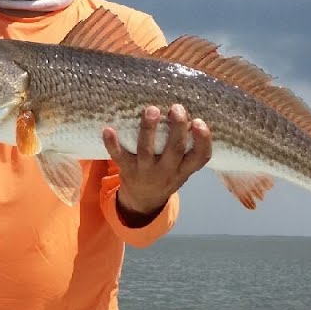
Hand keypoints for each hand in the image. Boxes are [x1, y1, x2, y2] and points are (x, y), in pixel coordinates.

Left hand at [102, 104, 212, 226]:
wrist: (143, 201)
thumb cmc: (167, 174)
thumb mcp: (183, 168)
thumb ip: (188, 147)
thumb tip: (190, 113)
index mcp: (184, 169)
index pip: (200, 157)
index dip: (202, 140)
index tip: (199, 122)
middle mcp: (166, 171)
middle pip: (174, 150)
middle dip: (177, 128)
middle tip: (177, 108)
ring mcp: (145, 170)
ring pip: (146, 150)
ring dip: (148, 130)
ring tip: (152, 110)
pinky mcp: (126, 168)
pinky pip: (118, 156)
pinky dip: (112, 143)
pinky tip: (108, 129)